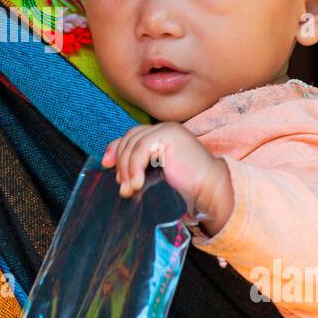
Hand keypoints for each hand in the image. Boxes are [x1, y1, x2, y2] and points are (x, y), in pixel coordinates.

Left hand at [102, 122, 233, 232]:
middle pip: (130, 139)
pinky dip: (134, 168)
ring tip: (130, 189)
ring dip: (127, 169)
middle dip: (121, 163)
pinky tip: (137, 185)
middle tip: (122, 185)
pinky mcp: (169, 136)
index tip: (106, 165)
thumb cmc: (188, 183)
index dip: (116, 149)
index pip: (132, 136)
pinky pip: (141, 149)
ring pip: (133, 145)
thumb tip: (111, 166)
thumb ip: (138, 166)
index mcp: (163, 134)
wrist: (211, 187)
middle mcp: (165, 128)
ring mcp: (168, 130)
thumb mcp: (156, 171)